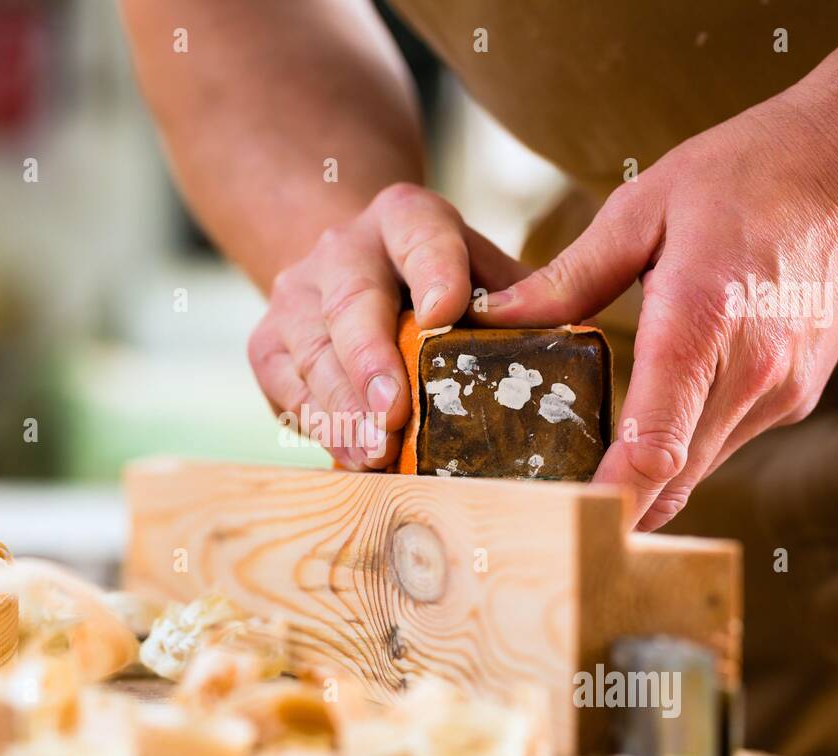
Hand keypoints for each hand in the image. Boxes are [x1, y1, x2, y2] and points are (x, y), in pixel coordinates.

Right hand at [248, 183, 527, 468]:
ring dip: (342, 408)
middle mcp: (343, 248)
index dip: (435, 272)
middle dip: (371, 361)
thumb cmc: (444, 289)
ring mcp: (297, 293)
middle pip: (352, 301)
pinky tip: (349, 454)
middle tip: (395, 415)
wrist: (353, 273)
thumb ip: (523, 305)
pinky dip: (317, 423)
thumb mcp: (489, 278)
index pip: (422, 235)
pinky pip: (284, 383)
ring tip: (375, 453)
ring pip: (311, 350)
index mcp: (407, 218)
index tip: (445, 313)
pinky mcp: (267, 340)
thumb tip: (570, 353)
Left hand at [481, 88, 837, 529]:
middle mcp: (751, 371)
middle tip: (546, 518)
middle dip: (612, 507)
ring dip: (648, 480)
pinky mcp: (798, 395)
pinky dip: (683, 446)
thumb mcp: (644, 207)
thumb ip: (570, 276)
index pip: (653, 445)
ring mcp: (782, 390)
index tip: (557, 525)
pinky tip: (648, 424)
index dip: (606, 498)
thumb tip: (497, 316)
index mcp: (702, 320)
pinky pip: (725, 441)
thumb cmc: (748, 172)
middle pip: (673, 478)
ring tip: (583, 476)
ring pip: (699, 468)